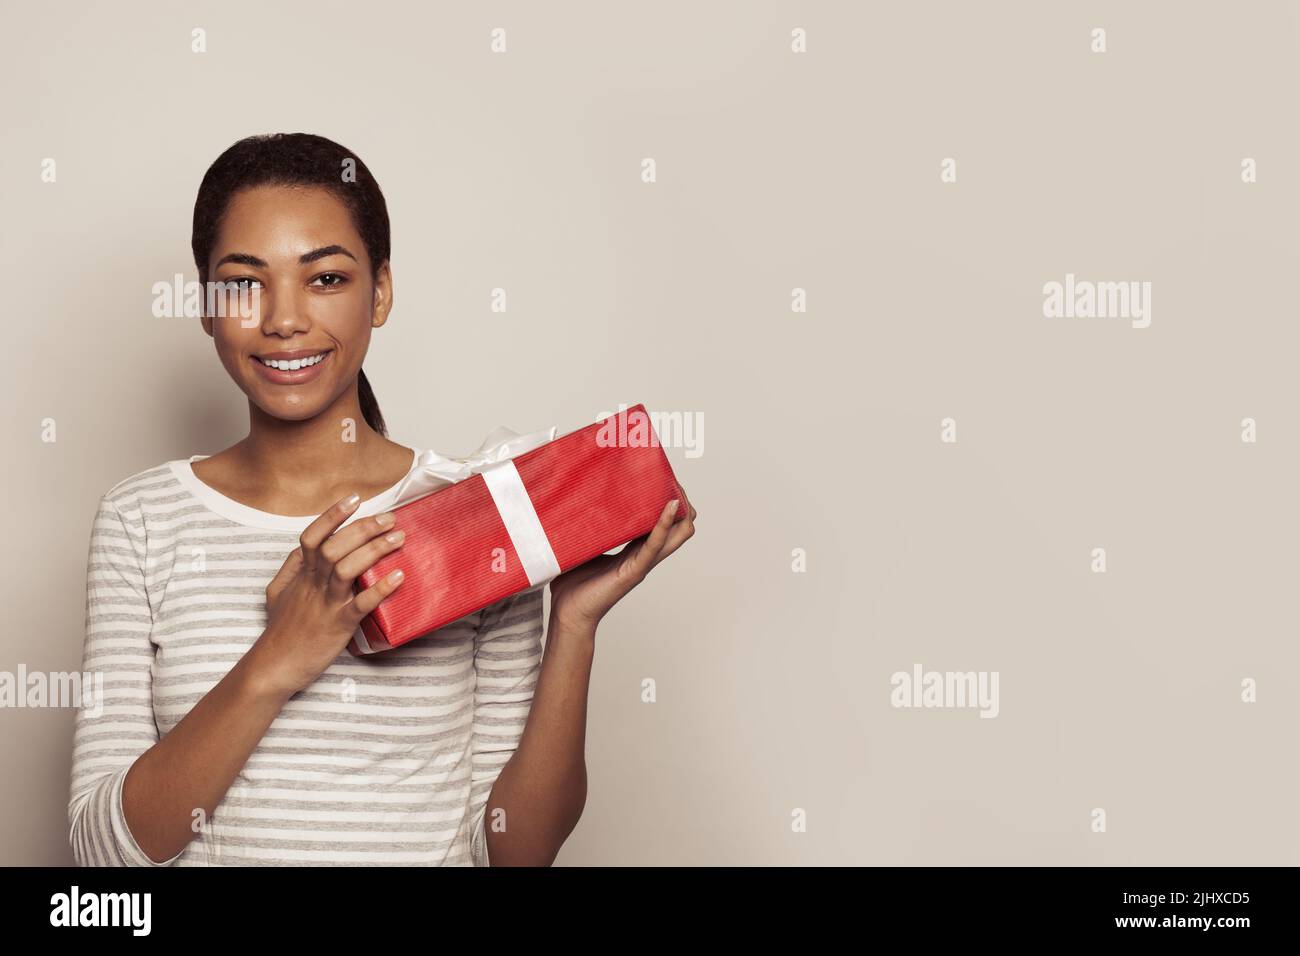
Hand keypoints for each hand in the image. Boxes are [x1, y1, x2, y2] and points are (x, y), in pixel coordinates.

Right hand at [250, 494, 407, 696]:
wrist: (273, 668)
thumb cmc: (279, 631)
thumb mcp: (275, 593)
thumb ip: (290, 567)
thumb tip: (304, 548)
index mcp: (301, 575)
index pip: (312, 536)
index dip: (333, 515)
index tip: (356, 498)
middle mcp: (313, 585)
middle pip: (334, 547)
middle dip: (364, 528)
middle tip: (391, 519)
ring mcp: (326, 605)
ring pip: (347, 569)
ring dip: (374, 551)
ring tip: (398, 540)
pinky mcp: (338, 626)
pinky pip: (360, 605)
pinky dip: (380, 589)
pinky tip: (398, 577)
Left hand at [547, 488, 696, 631]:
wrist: (567, 614)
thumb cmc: (571, 584)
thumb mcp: (581, 547)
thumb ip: (585, 529)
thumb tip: (571, 500)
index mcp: (634, 549)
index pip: (661, 522)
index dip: (667, 501)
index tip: (662, 477)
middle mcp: (644, 554)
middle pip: (679, 526)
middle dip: (682, 502)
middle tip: (673, 479)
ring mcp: (642, 563)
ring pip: (678, 534)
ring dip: (681, 510)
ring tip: (677, 489)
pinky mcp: (635, 570)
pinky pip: (655, 544)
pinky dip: (665, 524)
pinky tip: (670, 506)